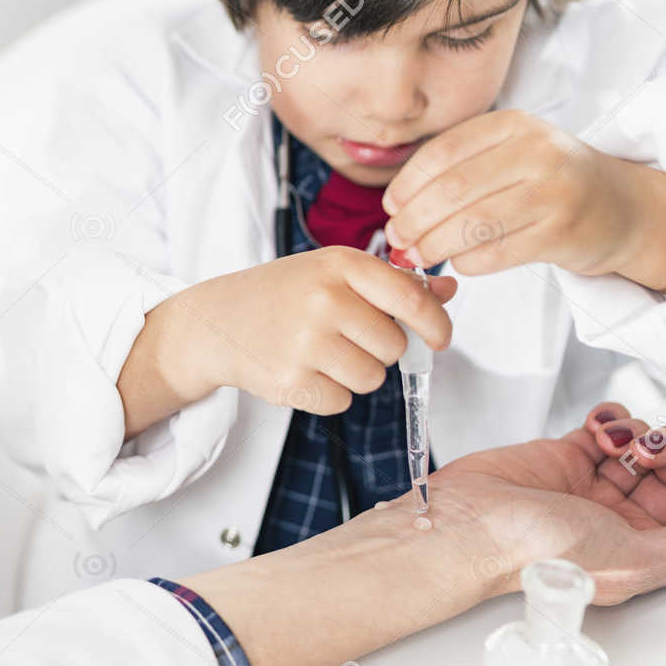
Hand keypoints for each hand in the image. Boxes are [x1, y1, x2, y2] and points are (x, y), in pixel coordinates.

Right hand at [119, 247, 456, 435]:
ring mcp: (306, 342)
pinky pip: (343, 401)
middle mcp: (325, 300)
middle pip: (394, 347)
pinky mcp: (291, 381)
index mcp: (341, 264)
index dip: (437, 324)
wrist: (215, 321)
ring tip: (320, 352)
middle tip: (343, 336)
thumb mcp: (332, 273)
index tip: (439, 339)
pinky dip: (329, 393)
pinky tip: (302, 369)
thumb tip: (450, 289)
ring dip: (355, 373)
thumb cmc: (282, 293)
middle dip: (379, 350)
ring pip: (372, 379)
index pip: (413, 300)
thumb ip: (392, 283)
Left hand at [379, 109, 665, 290]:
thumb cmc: (552, 182)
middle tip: (396, 240)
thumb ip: (460, 168)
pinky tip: (460, 263)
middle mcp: (537, 151)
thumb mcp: (511, 153)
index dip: (407, 184)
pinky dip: (467, 262)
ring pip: (471, 224)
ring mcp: (554, 192)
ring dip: (434, 245)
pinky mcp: (562, 233)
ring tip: (417, 256)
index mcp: (514, 125)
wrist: (625, 208)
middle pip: (452, 190)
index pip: (442, 152)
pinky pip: (496, 253)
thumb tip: (395, 207)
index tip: (392, 207)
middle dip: (414, 220)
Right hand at [416, 399, 665, 603]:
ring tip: (614, 439)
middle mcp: (622, 523)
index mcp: (644, 555)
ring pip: (646, 447)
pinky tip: (599, 425)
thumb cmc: (532, 552)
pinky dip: (612, 418)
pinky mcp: (566, 456)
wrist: (470, 522)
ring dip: (640, 432)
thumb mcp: (629, 561)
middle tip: (651, 447)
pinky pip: (609, 427)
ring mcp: (594, 487)